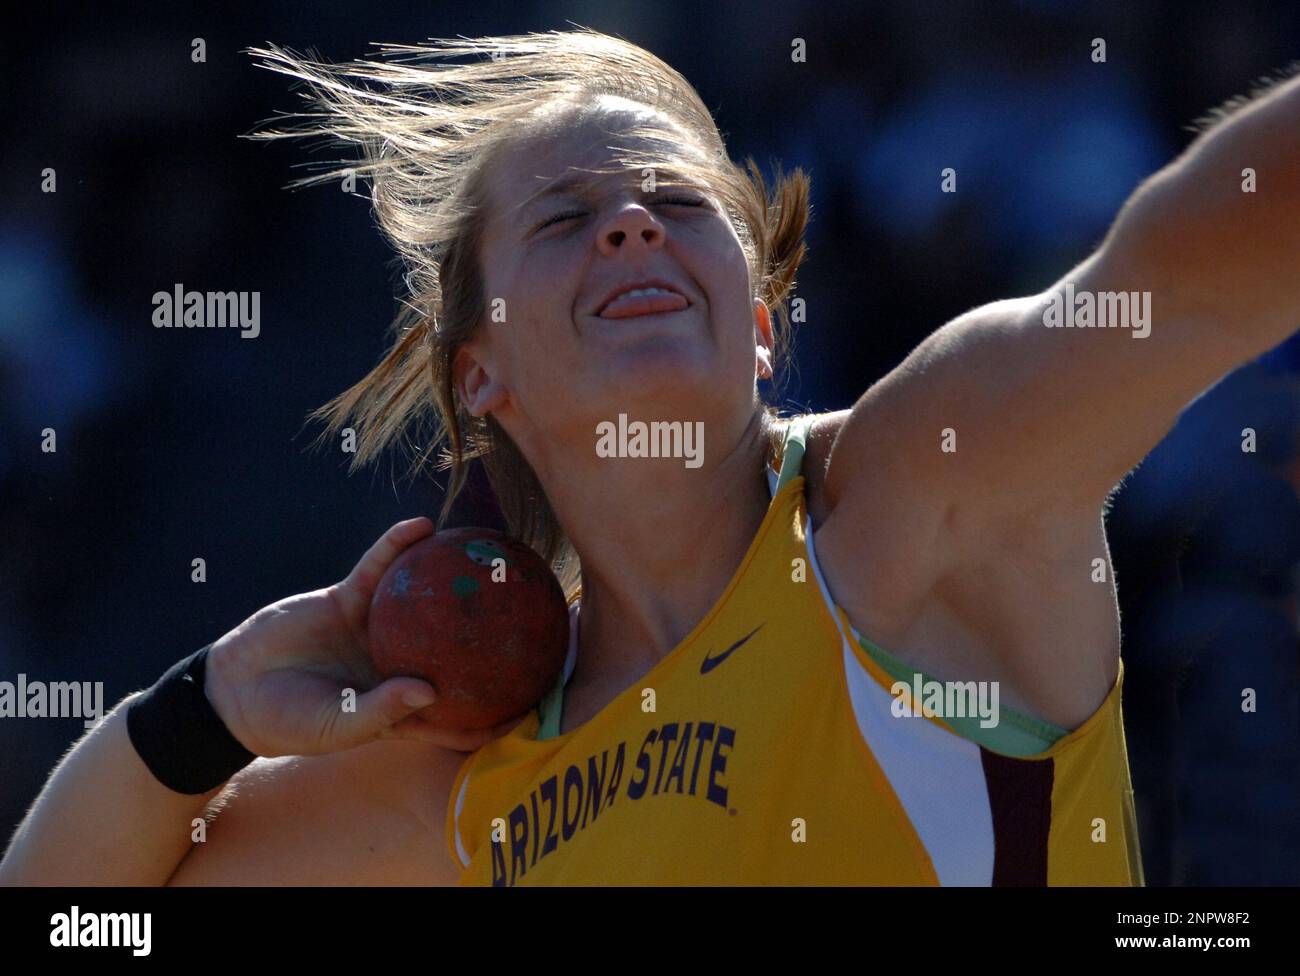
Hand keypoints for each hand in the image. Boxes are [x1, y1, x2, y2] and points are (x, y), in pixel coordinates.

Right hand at [201, 518, 525, 756]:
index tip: (537, 701)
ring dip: (452, 574)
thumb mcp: (335, 726)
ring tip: (487, 550)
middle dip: (493, 635)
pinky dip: (397, 546)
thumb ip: (382, 710)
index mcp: (403, 703)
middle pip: (456, 647)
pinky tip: (421, 525)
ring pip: (425, 598)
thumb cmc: (288, 721)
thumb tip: (432, 691)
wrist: (233, 689)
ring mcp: (378, 628)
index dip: (496, 709)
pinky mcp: (350, 600)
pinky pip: (381, 568)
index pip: (460, 711)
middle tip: (534, 614)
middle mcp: (400, 663)